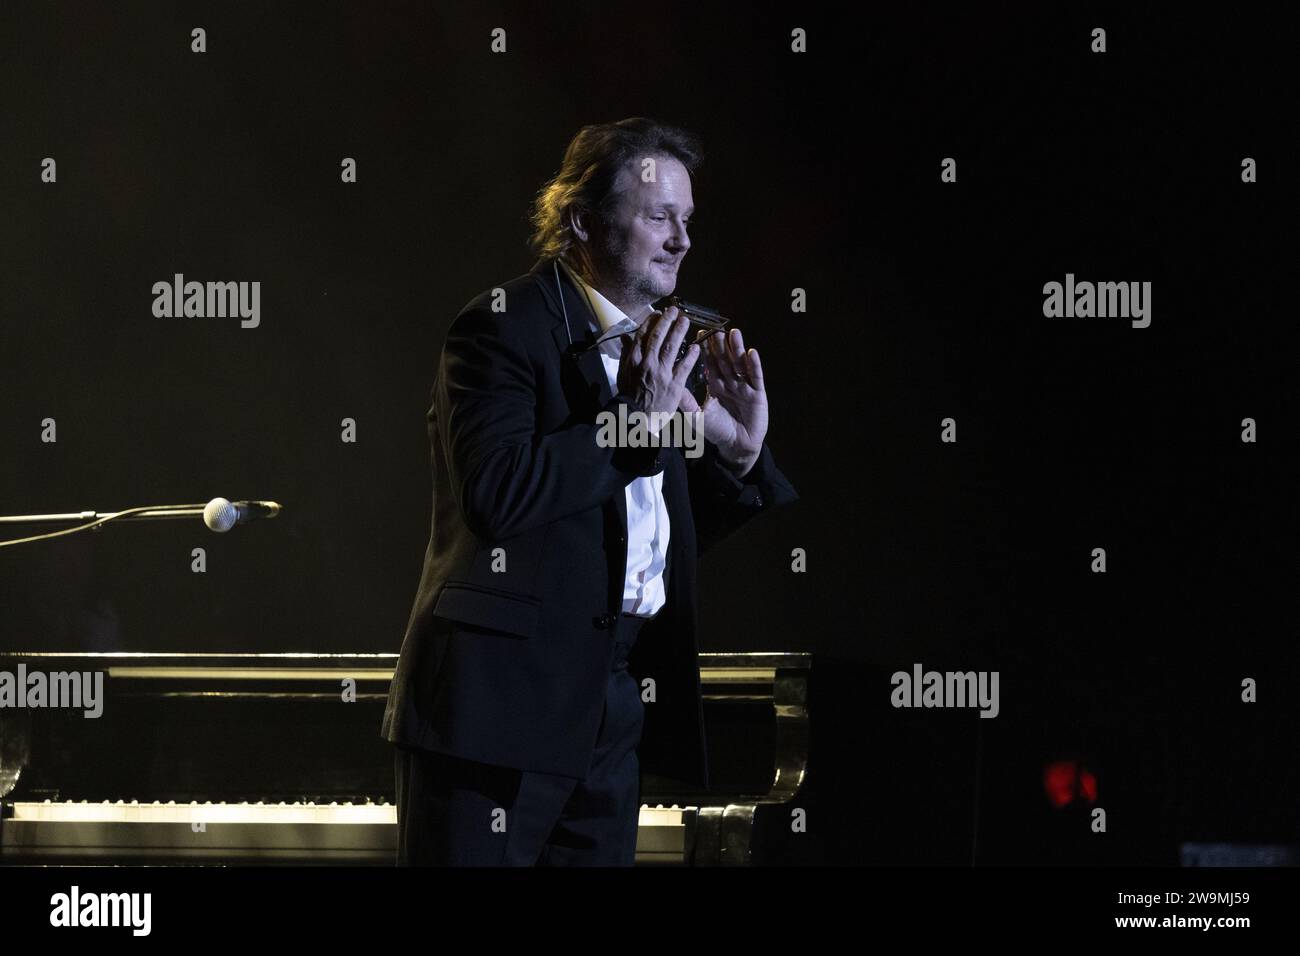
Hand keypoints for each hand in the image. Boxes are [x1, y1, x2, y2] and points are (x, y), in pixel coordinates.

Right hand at [616, 307, 699, 419]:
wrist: (635, 418)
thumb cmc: (629, 396)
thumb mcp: (622, 373)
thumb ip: (626, 354)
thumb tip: (626, 338)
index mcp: (634, 360)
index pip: (642, 336)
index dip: (651, 322)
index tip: (658, 313)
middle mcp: (648, 363)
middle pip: (658, 337)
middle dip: (666, 321)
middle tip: (674, 310)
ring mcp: (662, 374)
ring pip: (671, 348)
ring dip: (679, 332)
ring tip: (685, 321)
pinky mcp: (674, 385)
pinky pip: (684, 367)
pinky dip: (691, 356)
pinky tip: (697, 347)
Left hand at [678, 327, 767, 475]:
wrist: (737, 446)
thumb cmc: (717, 431)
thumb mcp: (698, 417)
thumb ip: (686, 402)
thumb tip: (671, 387)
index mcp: (715, 385)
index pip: (709, 364)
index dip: (706, 350)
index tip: (700, 334)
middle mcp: (730, 382)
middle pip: (725, 359)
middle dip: (721, 345)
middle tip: (716, 328)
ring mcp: (744, 386)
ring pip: (740, 364)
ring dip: (737, 349)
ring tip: (734, 333)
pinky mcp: (757, 393)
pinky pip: (755, 377)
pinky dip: (753, 365)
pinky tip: (751, 352)